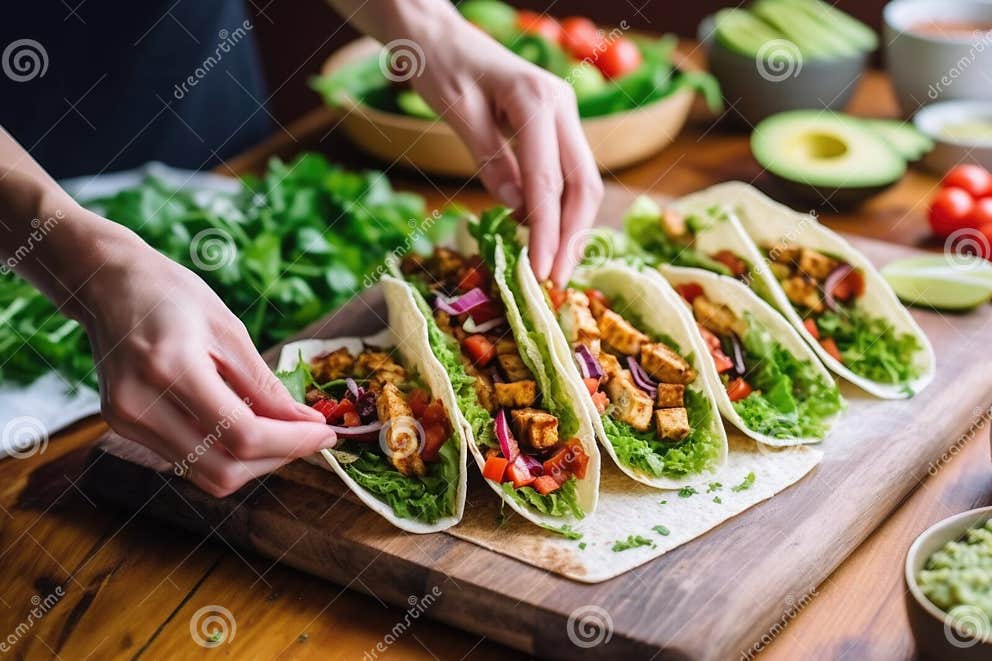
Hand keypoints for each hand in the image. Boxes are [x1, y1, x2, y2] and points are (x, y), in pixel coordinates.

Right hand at [76, 225, 336, 496]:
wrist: (107, 283)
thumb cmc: (172, 295)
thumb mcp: (229, 330)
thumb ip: (266, 386)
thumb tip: (307, 424)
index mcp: (170, 369)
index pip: (243, 434)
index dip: (292, 443)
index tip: (326, 435)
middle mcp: (140, 404)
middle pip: (225, 469)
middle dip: (278, 459)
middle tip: (310, 435)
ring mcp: (125, 421)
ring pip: (208, 475)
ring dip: (255, 462)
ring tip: (283, 430)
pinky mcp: (122, 427)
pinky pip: (188, 460)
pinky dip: (227, 452)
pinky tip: (248, 426)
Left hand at [411, 18, 603, 284]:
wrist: (439, 33)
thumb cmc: (441, 66)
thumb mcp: (457, 112)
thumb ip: (490, 159)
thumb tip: (516, 210)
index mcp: (536, 100)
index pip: (548, 180)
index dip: (548, 232)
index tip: (542, 272)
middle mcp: (561, 105)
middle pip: (583, 184)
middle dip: (572, 236)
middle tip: (556, 280)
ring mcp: (564, 114)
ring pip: (582, 180)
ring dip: (572, 226)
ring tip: (553, 266)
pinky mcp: (557, 124)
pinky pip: (567, 172)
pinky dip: (560, 206)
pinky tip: (545, 234)